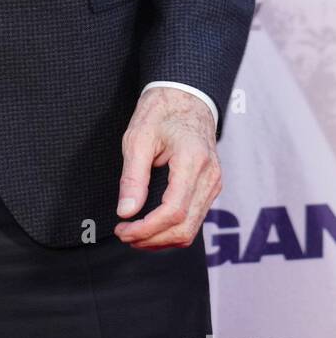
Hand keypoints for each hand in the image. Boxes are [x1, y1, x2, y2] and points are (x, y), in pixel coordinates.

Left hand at [114, 86, 220, 249]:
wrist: (185, 98)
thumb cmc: (161, 113)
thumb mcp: (138, 138)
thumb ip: (133, 177)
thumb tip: (126, 212)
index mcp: (192, 161)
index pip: (173, 211)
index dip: (147, 228)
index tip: (124, 229)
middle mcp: (209, 177)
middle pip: (184, 227)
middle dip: (152, 238)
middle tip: (124, 235)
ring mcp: (213, 184)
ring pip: (191, 228)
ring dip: (162, 238)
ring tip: (134, 234)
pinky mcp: (210, 188)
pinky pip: (193, 218)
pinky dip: (171, 229)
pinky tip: (151, 227)